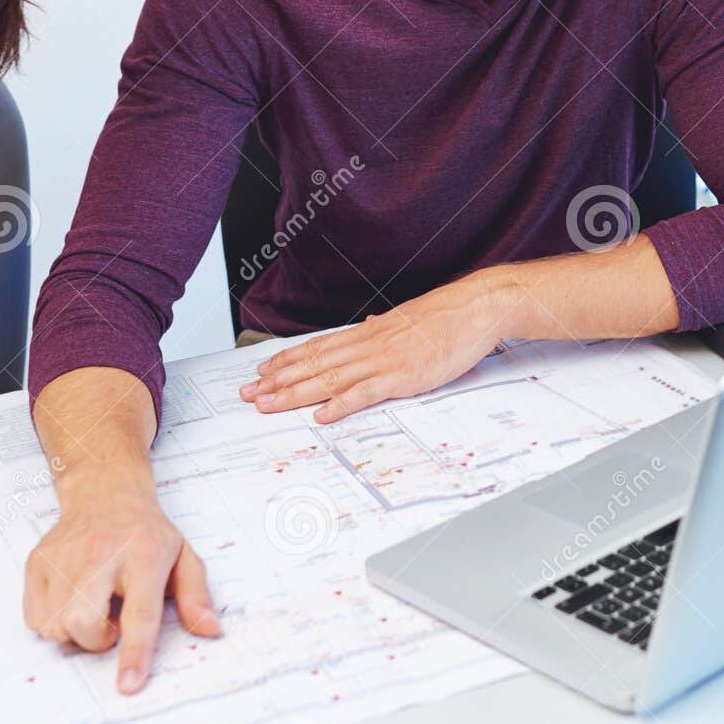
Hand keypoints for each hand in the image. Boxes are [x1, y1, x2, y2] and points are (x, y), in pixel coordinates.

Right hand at [23, 476, 219, 693]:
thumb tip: (210, 630)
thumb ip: (196, 596)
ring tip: (91, 606)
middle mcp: (100, 554)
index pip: (140, 613)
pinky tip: (70, 600)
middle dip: (96, 640)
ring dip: (74, 632)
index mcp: (144, 556)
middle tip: (111, 623)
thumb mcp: (183, 556)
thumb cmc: (144, 533)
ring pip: (55, 626)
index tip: (128, 684)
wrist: (103, 492)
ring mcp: (63, 556)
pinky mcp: (37, 561)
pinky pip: (34, 617)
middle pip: (83, 622)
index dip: (135, 653)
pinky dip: (51, 621)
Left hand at [239, 271, 513, 423]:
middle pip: (313, 364)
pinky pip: (365, 393)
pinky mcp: (403, 376)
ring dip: (295, 393)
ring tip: (268, 404)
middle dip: (277, 380)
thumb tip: (370, 326)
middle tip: (248, 393)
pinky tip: (321, 414)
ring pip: (329, 378)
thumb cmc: (445, 317)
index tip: (262, 370)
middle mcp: (367, 345)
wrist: (474, 308)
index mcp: (367, 334)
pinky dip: (341, 404)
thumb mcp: (405, 322)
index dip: (286, 361)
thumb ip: (383, 330)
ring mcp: (383, 361)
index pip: (317, 348)